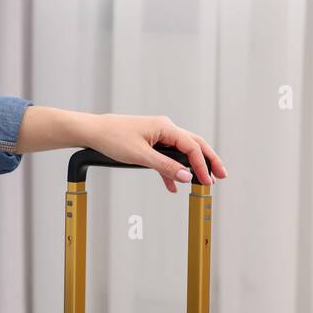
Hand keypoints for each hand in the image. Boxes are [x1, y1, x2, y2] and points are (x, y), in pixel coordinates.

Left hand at [84, 114, 226, 192]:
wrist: (91, 132)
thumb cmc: (111, 138)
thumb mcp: (140, 156)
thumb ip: (165, 166)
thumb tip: (187, 175)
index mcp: (165, 127)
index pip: (192, 146)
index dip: (203, 164)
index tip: (208, 180)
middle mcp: (164, 128)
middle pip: (193, 145)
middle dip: (208, 161)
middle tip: (221, 176)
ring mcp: (156, 135)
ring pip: (180, 152)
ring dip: (190, 167)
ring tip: (202, 182)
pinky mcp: (148, 142)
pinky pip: (166, 156)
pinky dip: (171, 170)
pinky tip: (173, 185)